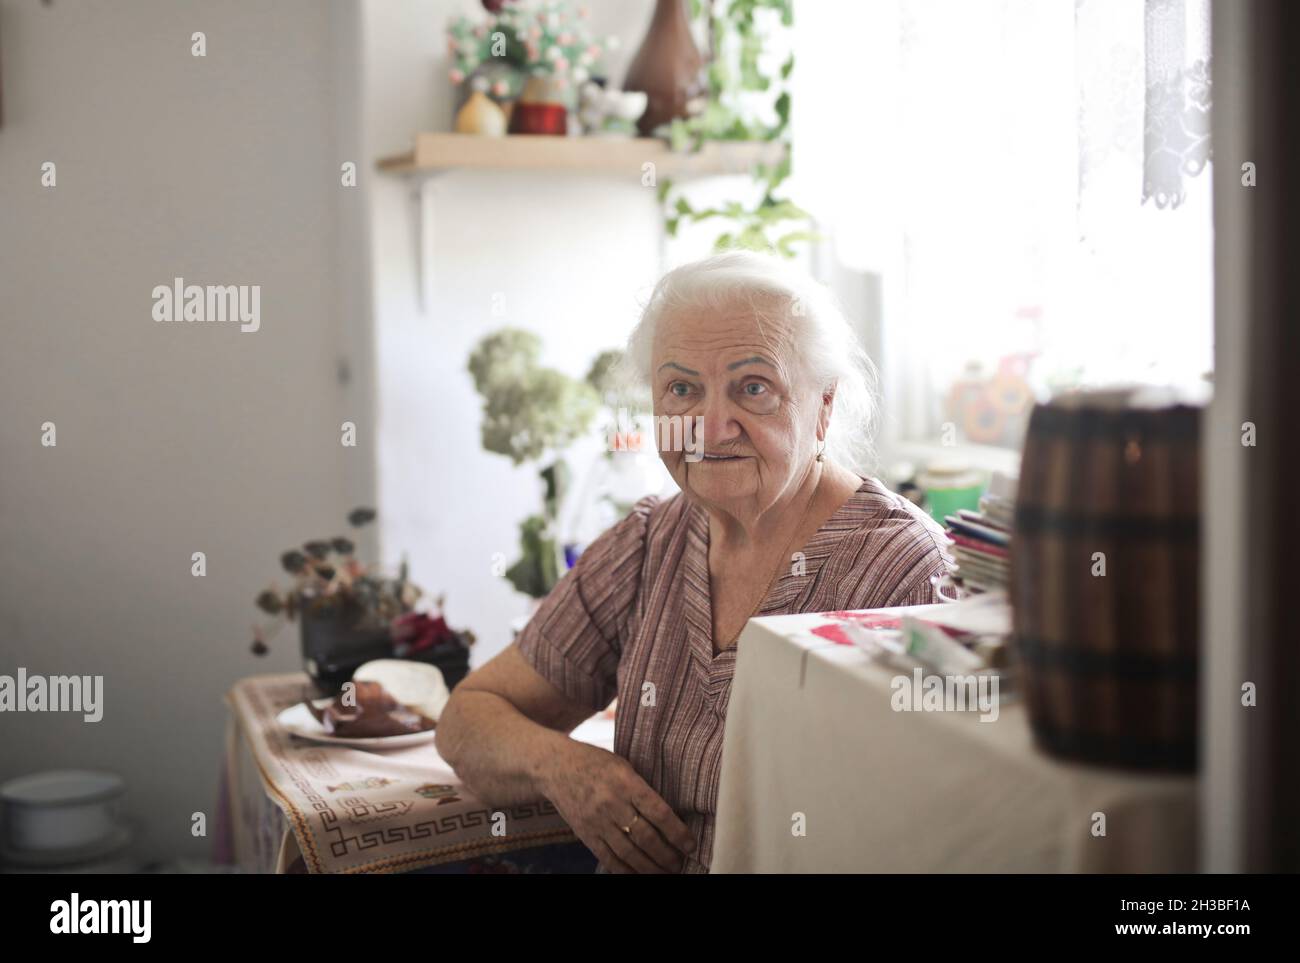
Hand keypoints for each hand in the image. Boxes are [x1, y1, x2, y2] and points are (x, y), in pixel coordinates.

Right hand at [542, 739, 696, 872]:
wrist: (554, 767)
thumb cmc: (594, 762)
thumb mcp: (622, 766)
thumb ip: (642, 789)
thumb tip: (669, 817)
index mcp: (625, 782)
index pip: (657, 812)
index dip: (677, 832)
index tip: (690, 845)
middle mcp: (611, 804)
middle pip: (645, 837)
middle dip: (666, 855)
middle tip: (680, 863)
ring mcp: (596, 822)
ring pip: (628, 853)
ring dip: (650, 868)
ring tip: (666, 873)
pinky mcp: (585, 835)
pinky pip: (608, 859)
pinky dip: (626, 872)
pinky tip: (639, 875)